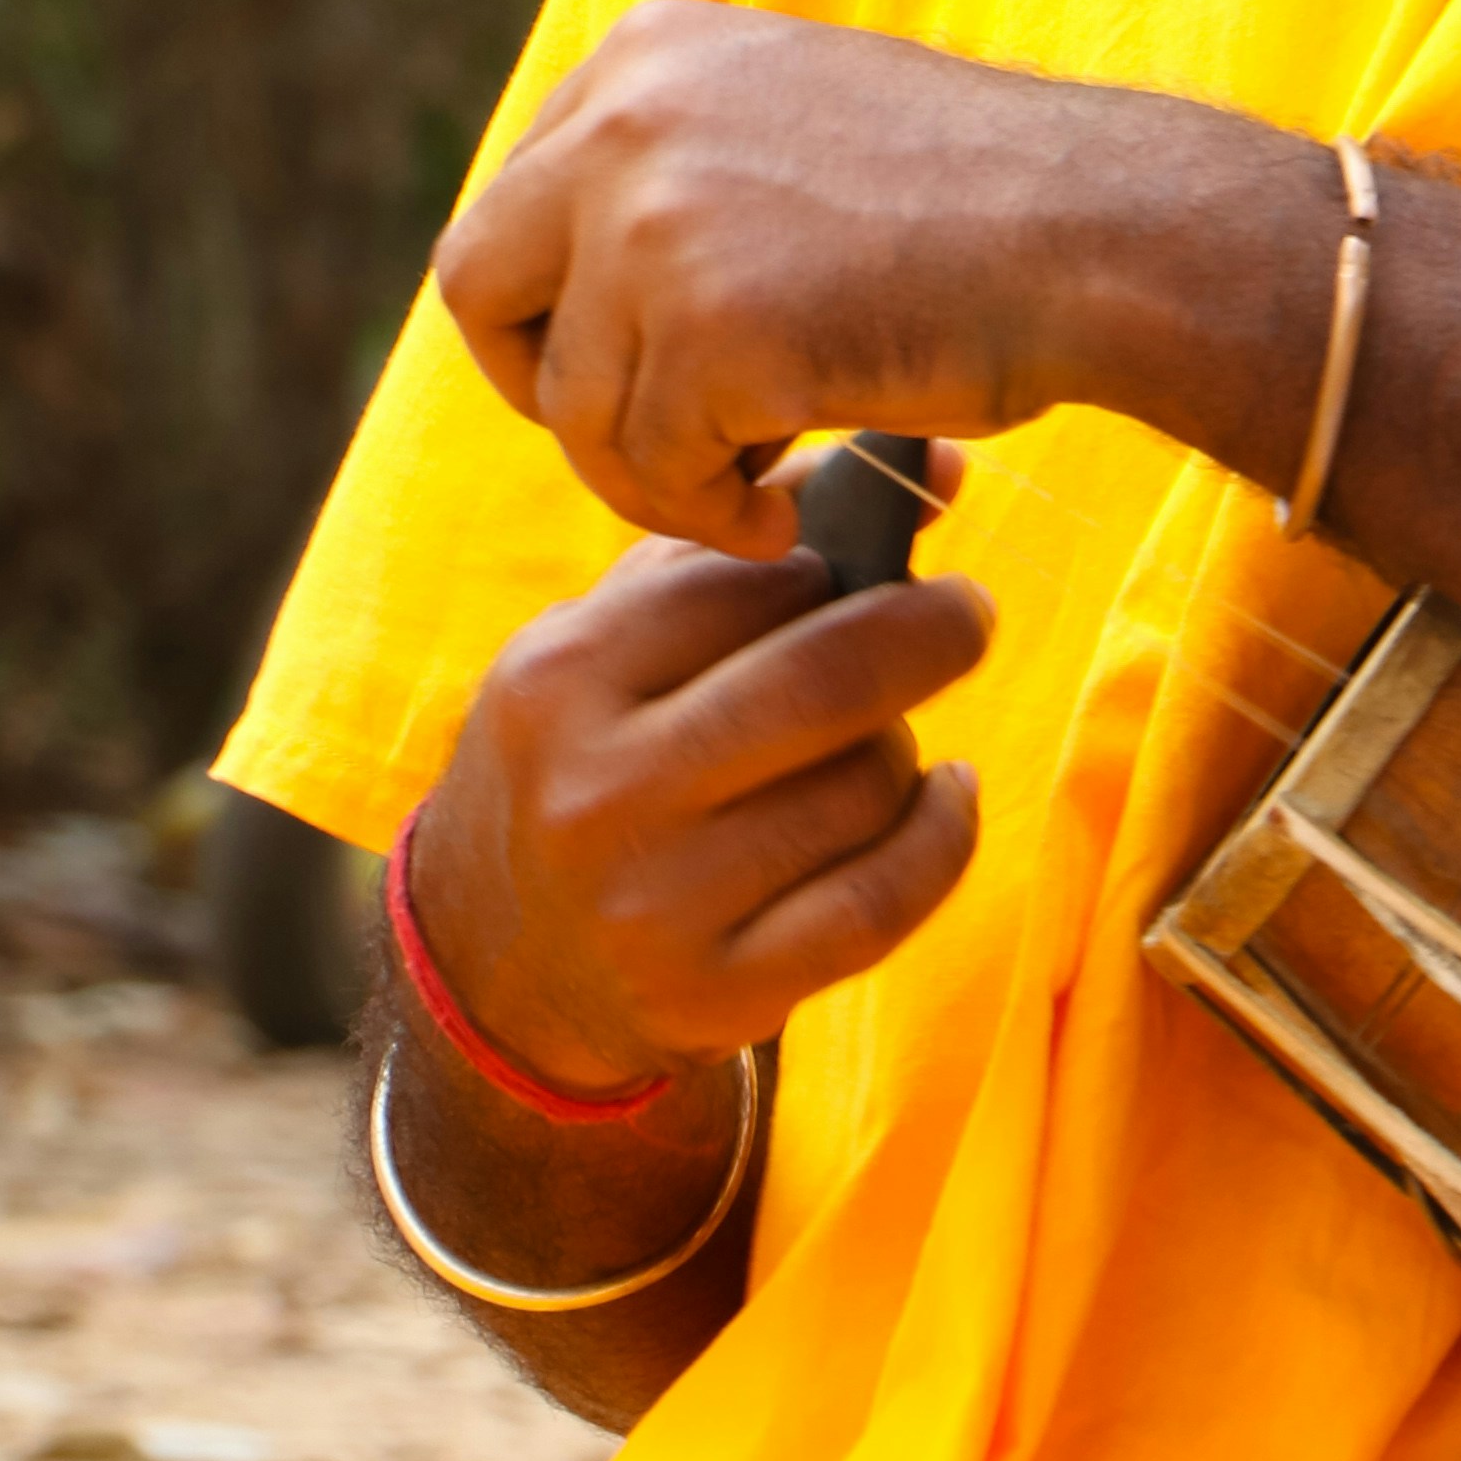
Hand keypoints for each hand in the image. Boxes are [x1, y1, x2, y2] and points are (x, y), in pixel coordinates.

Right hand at [409, 531, 994, 1099]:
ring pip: (862, 790)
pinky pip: (880, 903)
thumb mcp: (614, 643)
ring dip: (907, 749)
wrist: (496, 964)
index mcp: (561, 680)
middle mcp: (597, 792)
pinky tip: (946, 800)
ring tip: (890, 740)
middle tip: (964, 616)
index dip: (837, 560)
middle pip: (822, 683)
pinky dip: (942, 838)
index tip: (887, 562)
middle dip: (928, 632)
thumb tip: (938, 468)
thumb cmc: (585, 760)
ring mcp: (654, 906)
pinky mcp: (714, 993)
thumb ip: (747, 545)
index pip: (745, 582)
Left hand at [435, 0, 1297, 547]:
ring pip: (573, 406)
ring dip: (656, 473)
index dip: (561, 317)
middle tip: (653, 444)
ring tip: (759, 486)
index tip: (641, 372)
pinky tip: (791, 508)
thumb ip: (679, 172)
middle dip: (552, 392)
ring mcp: (661, 220)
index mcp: (645, 54)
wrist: (1104, 233)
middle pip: (480, 290)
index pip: (514, 209)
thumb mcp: (794, 126)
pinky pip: (656, 469)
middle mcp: (629, 117)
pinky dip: (716, 513)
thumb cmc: (979, 206)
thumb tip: (575, 284)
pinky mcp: (712, 327)